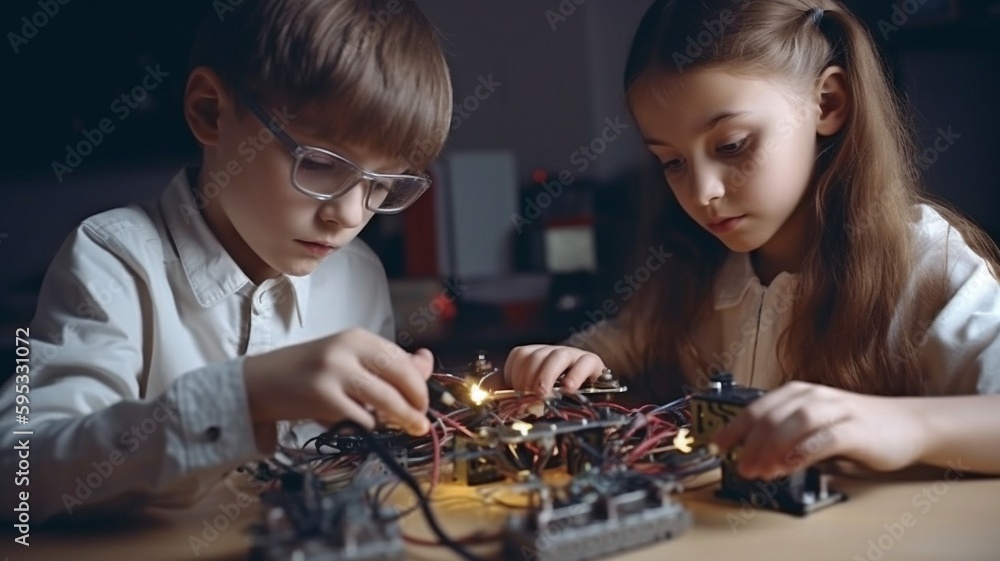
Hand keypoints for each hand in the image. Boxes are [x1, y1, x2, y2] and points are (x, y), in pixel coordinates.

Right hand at [244, 328, 432, 436]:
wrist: (257, 383)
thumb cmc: (307, 373)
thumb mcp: (348, 359)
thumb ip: (387, 362)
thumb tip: (427, 360)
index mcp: (356, 337)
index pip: (402, 360)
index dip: (420, 384)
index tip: (424, 402)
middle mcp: (347, 349)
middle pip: (401, 377)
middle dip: (418, 402)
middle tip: (422, 421)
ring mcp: (333, 372)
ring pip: (386, 400)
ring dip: (403, 419)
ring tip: (409, 428)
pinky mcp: (322, 397)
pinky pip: (361, 419)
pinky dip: (370, 428)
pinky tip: (365, 428)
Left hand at [504, 345, 606, 394]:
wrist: (594, 390)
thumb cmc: (557, 394)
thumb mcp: (531, 392)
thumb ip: (508, 391)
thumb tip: (483, 394)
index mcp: (535, 356)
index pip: (520, 355)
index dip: (515, 375)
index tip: (517, 394)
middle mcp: (551, 352)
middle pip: (535, 355)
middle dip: (528, 378)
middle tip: (528, 398)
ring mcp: (572, 355)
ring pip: (556, 356)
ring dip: (546, 375)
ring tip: (543, 393)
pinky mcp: (592, 362)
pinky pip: (584, 362)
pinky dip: (575, 374)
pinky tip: (569, 388)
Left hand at [713, 381, 926, 479]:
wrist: (907, 425)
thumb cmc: (856, 427)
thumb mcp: (814, 426)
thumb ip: (786, 436)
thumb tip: (753, 456)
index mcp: (799, 393)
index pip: (757, 408)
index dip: (733, 428)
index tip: (716, 446)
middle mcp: (814, 396)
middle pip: (771, 415)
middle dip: (750, 443)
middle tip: (740, 466)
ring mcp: (836, 410)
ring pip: (794, 422)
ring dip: (772, 448)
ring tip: (760, 470)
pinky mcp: (857, 429)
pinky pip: (825, 438)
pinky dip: (803, 451)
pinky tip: (790, 464)